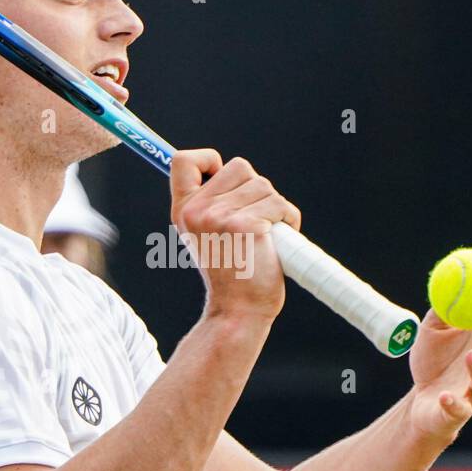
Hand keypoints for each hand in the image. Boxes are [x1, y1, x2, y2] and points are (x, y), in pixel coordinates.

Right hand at [169, 150, 301, 321]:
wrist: (239, 311)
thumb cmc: (232, 273)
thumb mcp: (208, 234)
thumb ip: (213, 202)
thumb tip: (230, 169)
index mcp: (183, 210)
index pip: (183, 161)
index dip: (208, 159)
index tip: (221, 176)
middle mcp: (197, 211)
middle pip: (239, 166)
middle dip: (256, 190)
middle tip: (252, 223)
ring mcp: (220, 217)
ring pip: (264, 185)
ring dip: (275, 208)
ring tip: (264, 237)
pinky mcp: (246, 225)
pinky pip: (280, 205)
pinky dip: (288, 220)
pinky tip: (275, 242)